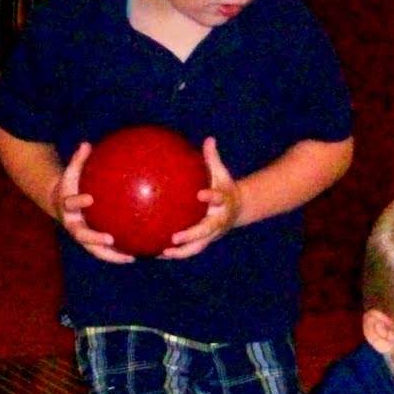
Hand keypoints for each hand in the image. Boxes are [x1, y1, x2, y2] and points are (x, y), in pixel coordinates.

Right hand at [56, 142, 134, 263]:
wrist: (62, 204)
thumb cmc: (73, 185)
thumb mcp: (73, 172)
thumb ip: (78, 160)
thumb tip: (87, 144)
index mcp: (68, 207)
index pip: (70, 204)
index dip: (78, 202)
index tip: (89, 199)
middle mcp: (73, 225)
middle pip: (81, 236)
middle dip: (94, 239)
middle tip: (110, 239)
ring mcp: (82, 236)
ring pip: (95, 250)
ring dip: (111, 255)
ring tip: (129, 257)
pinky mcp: (91, 243)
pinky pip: (106, 251)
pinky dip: (119, 254)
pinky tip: (137, 254)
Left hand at [163, 136, 236, 258]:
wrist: (237, 209)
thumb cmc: (224, 187)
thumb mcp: (221, 173)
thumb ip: (212, 158)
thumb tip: (209, 139)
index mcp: (223, 203)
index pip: (218, 199)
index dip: (211, 197)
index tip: (201, 195)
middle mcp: (219, 221)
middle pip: (206, 231)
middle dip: (191, 236)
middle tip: (175, 237)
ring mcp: (212, 234)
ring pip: (198, 246)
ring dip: (181, 252)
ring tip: (164, 253)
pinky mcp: (204, 241)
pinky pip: (188, 249)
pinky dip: (175, 252)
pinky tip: (156, 253)